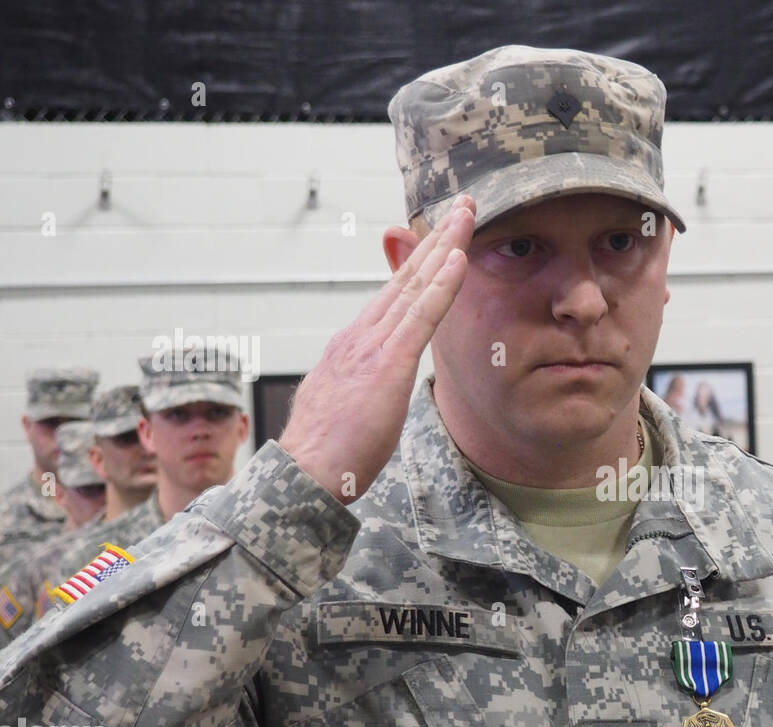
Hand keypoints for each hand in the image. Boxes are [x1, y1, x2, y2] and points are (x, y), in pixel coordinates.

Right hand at [280, 197, 474, 500]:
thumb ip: (362, 384)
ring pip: (416, 285)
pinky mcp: (385, 364)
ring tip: (467, 214)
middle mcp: (360, 335)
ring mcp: (371, 345)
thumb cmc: (327, 453)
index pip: (394, 295)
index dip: (421, 261)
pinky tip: (459, 258)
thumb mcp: (349, 407)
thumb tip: (371, 383)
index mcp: (352, 346)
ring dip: (445, 245)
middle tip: (463, 205)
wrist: (305, 474)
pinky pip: (420, 316)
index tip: (443, 235)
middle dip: (437, 238)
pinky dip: (441, 284)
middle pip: (406, 277)